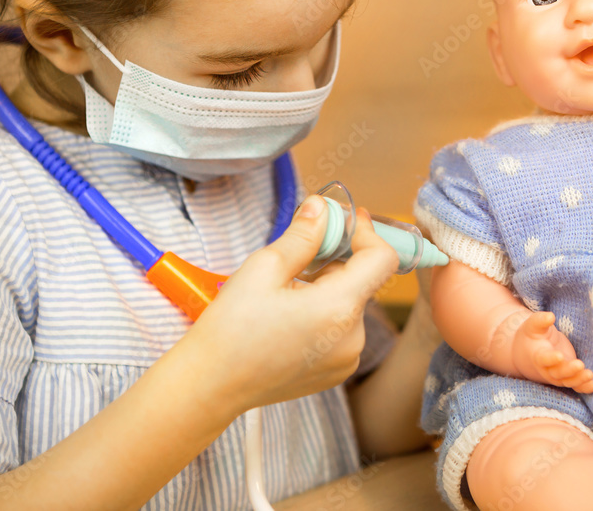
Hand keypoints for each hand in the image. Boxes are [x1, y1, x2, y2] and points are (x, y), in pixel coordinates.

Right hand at [185, 195, 398, 417]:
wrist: (211, 384)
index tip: (345, 221)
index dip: (367, 232)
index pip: (382, 259)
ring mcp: (347, 359)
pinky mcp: (337, 371)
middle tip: (297, 255)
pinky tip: (289, 317)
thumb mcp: (264, 267)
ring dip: (328, 288)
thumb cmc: (231, 327)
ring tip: (285, 293)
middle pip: (362, 281)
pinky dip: (324, 314)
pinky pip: (342, 329)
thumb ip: (303, 235)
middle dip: (336, 260)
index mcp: (338, 309)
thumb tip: (323, 207)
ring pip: (351, 304)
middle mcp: (353, 338)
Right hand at [512, 312, 592, 392]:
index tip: (559, 355)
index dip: (551, 359)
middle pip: (558, 373)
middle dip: (569, 370)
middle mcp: (548, 369)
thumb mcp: (533, 326)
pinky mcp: (569, 377)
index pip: (544, 359)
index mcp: (538, 356)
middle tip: (580, 365)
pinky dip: (586, 387)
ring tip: (590, 375)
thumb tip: (550, 316)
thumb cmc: (533, 336)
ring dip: (579, 380)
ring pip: (569, 381)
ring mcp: (559, 376)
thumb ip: (540, 321)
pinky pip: (577, 386)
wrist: (531, 352)